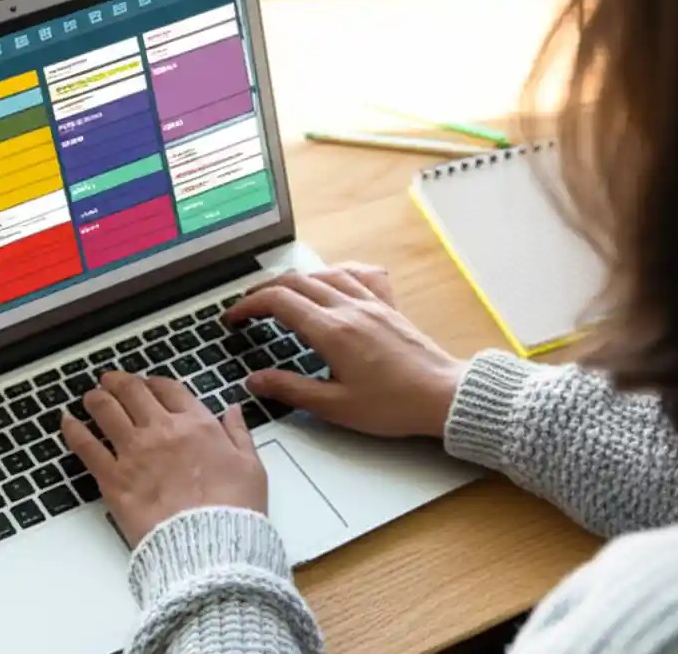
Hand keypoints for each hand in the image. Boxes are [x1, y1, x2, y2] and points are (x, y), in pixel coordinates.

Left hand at [60, 371, 266, 545]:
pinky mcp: (114, 478)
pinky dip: (74, 430)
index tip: (147, 384)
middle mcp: (162, 430)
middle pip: (132, 392)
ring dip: (96, 398)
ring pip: (106, 410)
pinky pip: (86, 446)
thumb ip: (239, 433)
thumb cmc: (233, 510)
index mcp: (197, 424)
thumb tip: (233, 410)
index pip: (169, 389)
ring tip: (91, 396)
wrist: (209, 545)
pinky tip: (67, 421)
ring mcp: (135, 452)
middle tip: (110, 381)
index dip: (154, 382)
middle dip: (119, 382)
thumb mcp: (251, 466)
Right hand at [226, 262, 466, 437]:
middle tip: (248, 308)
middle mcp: (350, 308)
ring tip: (281, 296)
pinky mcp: (388, 306)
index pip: (278, 302)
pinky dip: (338, 271)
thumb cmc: (394, 406)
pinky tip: (332, 280)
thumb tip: (254, 381)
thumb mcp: (335, 406)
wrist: (444, 397)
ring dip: (295, 280)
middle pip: (296, 281)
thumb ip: (290, 389)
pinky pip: (359, 274)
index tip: (234, 318)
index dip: (249, 305)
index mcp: (332, 332)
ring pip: (324, 273)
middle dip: (265, 290)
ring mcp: (371, 302)